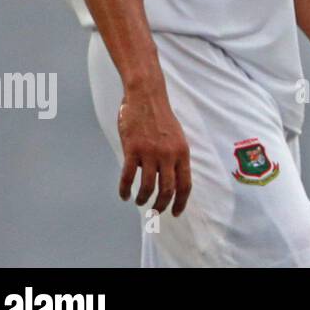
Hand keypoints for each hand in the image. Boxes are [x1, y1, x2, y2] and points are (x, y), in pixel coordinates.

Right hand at [116, 86, 191, 216]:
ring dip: (143, 198)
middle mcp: (169, 154)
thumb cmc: (161, 117)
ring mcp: (150, 152)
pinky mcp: (132, 149)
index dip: (181, 202)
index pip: (185, 184)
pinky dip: (125, 189)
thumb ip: (176, 157)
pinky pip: (128, 177)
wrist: (146, 97)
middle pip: (167, 190)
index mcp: (182, 152)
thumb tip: (174, 178)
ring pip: (148, 186)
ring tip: (139, 201)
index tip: (175, 212)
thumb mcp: (177, 137)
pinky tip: (123, 194)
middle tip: (154, 211)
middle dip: (161, 205)